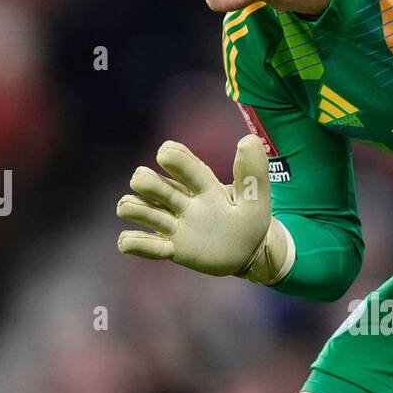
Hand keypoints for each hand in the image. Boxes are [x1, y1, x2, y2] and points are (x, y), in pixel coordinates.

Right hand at [116, 136, 283, 277]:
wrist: (249, 253)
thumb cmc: (250, 222)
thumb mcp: (256, 199)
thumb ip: (252, 173)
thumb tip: (249, 140)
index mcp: (201, 184)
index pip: (179, 161)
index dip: (171, 157)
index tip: (164, 156)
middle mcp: (180, 200)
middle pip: (148, 182)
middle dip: (146, 182)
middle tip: (160, 192)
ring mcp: (172, 224)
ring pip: (136, 207)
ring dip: (135, 209)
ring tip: (160, 221)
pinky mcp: (170, 248)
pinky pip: (138, 243)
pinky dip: (136, 243)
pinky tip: (163, 247)